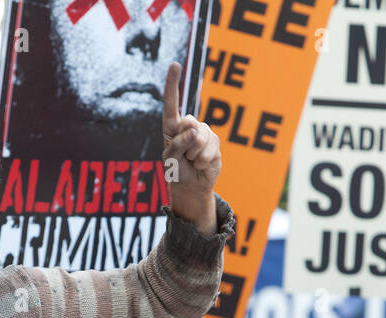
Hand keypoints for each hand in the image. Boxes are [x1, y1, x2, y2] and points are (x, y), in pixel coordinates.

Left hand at [162, 62, 219, 230]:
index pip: (172, 103)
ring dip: (195, 155)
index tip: (175, 65)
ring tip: (192, 161)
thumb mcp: (170, 159)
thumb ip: (178, 144)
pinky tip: (201, 164)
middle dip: (185, 144)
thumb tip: (195, 133)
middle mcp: (189, 126)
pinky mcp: (215, 143)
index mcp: (172, 126)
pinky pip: (210, 150)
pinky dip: (204, 161)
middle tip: (183, 157)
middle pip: (189, 125)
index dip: (172, 84)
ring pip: (201, 139)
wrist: (191, 185)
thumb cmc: (176, 170)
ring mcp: (203, 133)